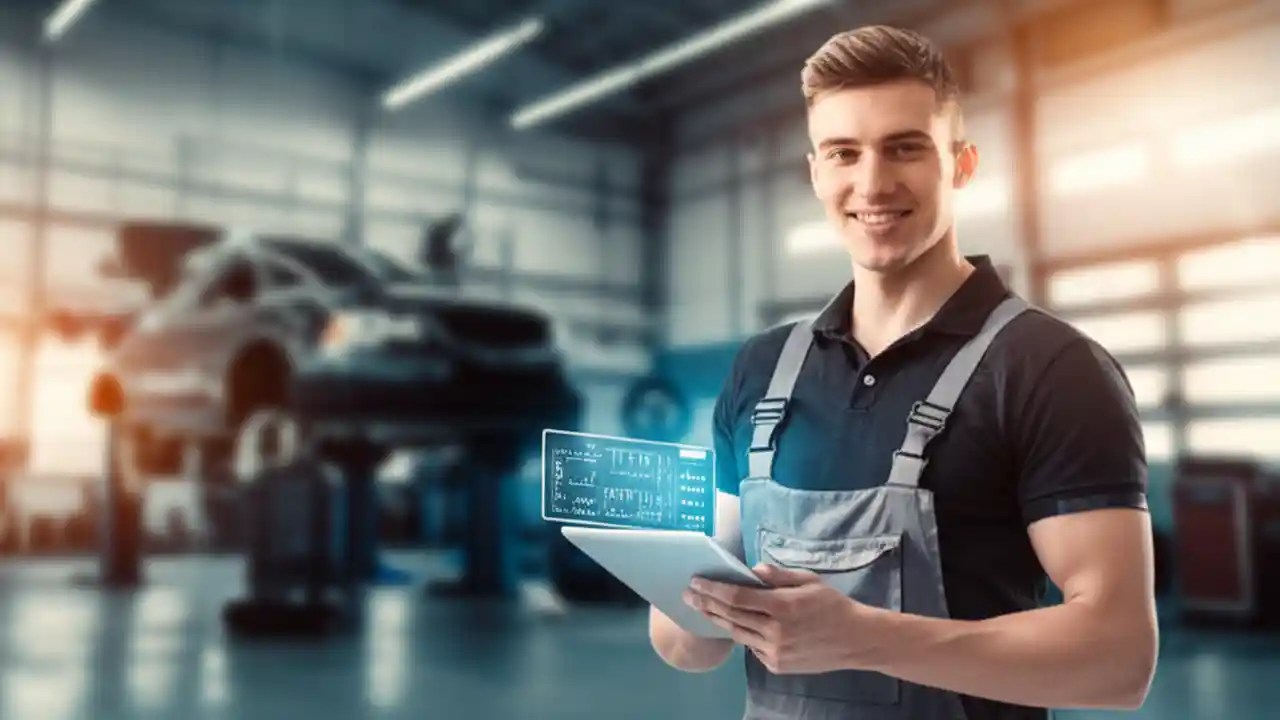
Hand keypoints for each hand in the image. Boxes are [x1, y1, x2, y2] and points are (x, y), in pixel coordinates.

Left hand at [683, 564, 881, 674]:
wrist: (856, 641)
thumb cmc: (832, 605)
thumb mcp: (808, 580)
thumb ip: (778, 575)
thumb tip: (752, 570)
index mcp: (782, 606)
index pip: (737, 596)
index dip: (713, 588)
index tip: (695, 581)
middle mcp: (775, 631)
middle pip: (731, 616)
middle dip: (706, 603)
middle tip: (688, 594)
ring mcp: (775, 651)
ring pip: (737, 633)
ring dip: (718, 620)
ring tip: (703, 608)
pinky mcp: (777, 665)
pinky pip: (752, 647)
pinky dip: (742, 634)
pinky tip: (733, 624)